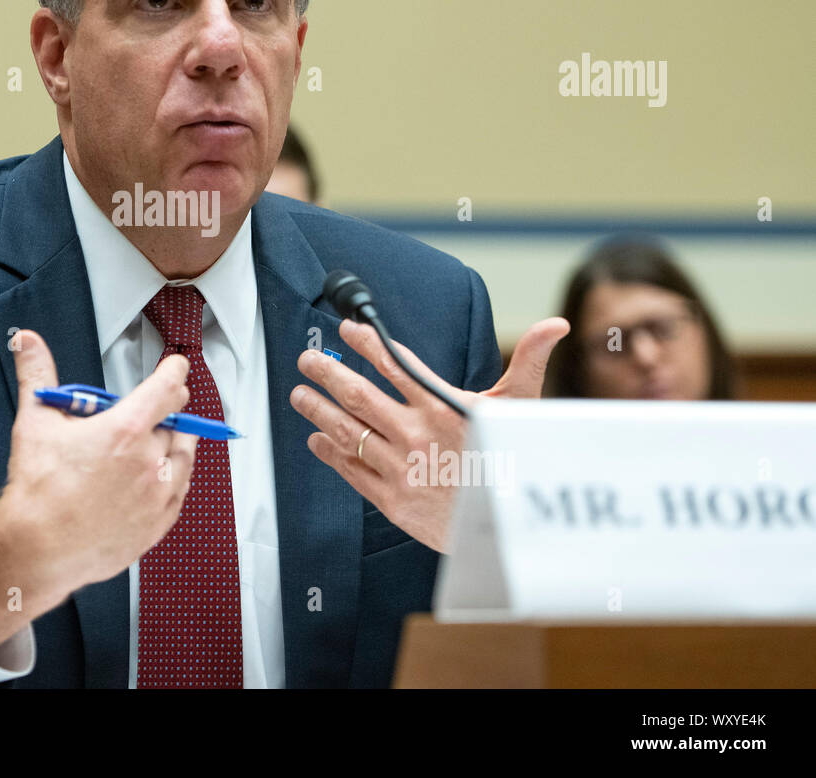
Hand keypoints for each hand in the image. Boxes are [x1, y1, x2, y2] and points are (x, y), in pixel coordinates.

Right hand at [0, 329, 197, 650]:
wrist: (35, 551)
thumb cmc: (36, 493)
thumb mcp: (35, 423)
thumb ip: (37, 375)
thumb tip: (28, 342)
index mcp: (125, 431)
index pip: (167, 388)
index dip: (174, 372)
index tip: (176, 367)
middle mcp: (149, 462)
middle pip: (173, 423)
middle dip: (162, 413)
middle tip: (149, 412)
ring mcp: (157, 497)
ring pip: (183, 459)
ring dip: (176, 444)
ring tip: (162, 439)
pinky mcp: (156, 526)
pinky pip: (179, 495)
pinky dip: (175, 481)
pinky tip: (161, 479)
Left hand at [291, 317, 568, 552]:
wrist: (510, 529)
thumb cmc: (513, 463)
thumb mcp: (521, 410)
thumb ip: (528, 361)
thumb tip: (555, 324)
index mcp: (444, 407)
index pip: (397, 364)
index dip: (368, 342)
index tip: (347, 328)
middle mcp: (417, 435)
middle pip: (359, 395)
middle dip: (327, 373)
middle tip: (307, 360)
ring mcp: (401, 468)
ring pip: (347, 431)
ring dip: (318, 409)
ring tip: (299, 393)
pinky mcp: (393, 500)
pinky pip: (352, 470)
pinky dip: (330, 453)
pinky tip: (316, 440)